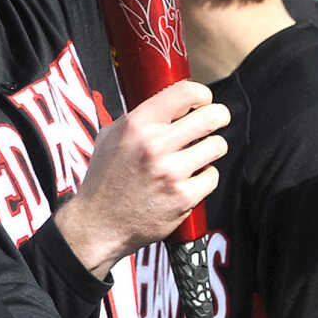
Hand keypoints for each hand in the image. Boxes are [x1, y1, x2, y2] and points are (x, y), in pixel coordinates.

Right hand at [56, 81, 229, 278]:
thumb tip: (170, 105)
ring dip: (212, 148)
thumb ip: (139, 118)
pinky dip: (204, 177)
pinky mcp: (183, 198)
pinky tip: (190, 179)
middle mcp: (155, 146)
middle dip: (219, 116)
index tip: (203, 100)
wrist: (97, 224)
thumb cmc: (104, 179)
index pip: (185, 93)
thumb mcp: (110, 136)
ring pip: (217, 146)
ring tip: (199, 153)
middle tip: (217, 120)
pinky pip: (212, 176)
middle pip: (211, 117)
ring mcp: (171, 173)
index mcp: (137, 125)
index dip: (201, 94)